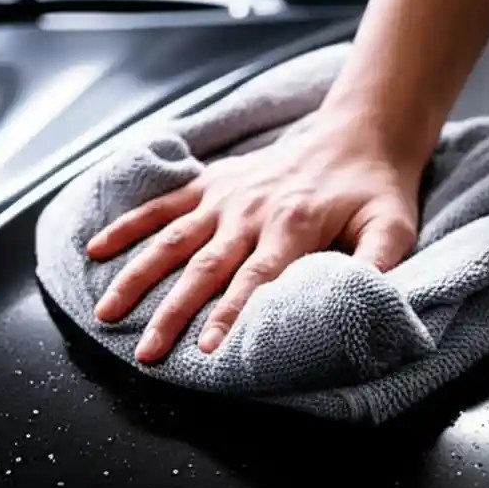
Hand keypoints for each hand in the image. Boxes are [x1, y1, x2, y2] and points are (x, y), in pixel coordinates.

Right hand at [86, 113, 421, 363]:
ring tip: (106, 313)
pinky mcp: (212, 185)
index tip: (206, 349)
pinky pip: (162, 206)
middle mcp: (250, 211)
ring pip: (171, 240)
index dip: (230, 314)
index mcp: (293, 226)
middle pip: (204, 268)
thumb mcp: (393, 229)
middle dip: (172, 312)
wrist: (359, 135)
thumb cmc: (376, 192)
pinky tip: (95, 250)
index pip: (256, 279)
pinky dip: (127, 225)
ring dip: (136, 276)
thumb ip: (380, 266)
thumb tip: (372, 306)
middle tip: (146, 352)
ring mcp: (225, 197)